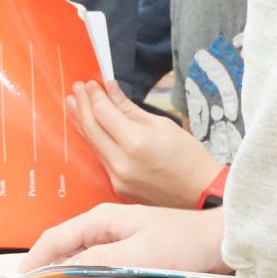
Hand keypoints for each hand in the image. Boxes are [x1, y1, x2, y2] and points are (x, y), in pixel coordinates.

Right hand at [24, 202, 227, 273]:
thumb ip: (99, 261)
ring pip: (82, 258)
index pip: (55, 238)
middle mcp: (107, 226)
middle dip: (46, 269)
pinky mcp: (135, 253)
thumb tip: (66, 273)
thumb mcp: (137, 254)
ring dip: (66, 276)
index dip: (34, 260)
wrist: (224, 240)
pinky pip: (100, 266)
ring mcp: (121, 239)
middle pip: (65, 248)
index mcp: (102, 220)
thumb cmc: (184, 242)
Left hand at [70, 81, 217, 207]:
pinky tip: (90, 128)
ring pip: (92, 145)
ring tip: (74, 104)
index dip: (95, 96)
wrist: (202, 195)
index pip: (103, 113)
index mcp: (136, 143)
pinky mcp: (118, 188)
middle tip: (77, 88)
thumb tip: (110, 90)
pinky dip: (94, 141)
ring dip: (82, 122)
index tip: (91, 83)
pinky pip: (100, 159)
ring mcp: (118, 178)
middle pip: (91, 128)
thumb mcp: (163, 125)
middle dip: (82, 105)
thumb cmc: (189, 157)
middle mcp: (122, 163)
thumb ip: (130, 109)